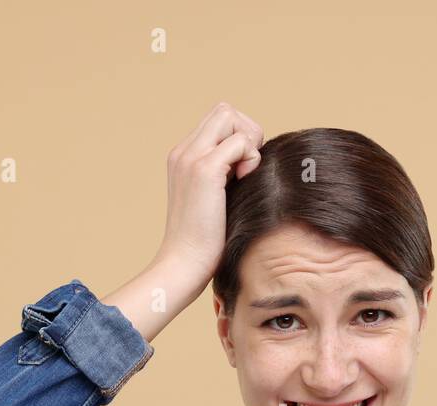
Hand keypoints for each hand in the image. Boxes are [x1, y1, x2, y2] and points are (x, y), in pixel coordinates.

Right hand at [154, 102, 264, 292]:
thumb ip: (227, 177)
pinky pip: (239, 141)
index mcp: (183, 157)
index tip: (243, 169)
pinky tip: (244, 181)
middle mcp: (183, 151)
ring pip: (230, 116)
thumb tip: (252, 164)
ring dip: (249, 141)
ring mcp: (191, 157)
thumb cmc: (204, 243)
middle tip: (248, 167)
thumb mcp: (215, 201)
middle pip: (224, 110)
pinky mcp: (204, 170)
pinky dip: (251, 157)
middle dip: (247, 132)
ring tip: (245, 174)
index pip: (218, 121)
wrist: (184, 264)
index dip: (239, 137)